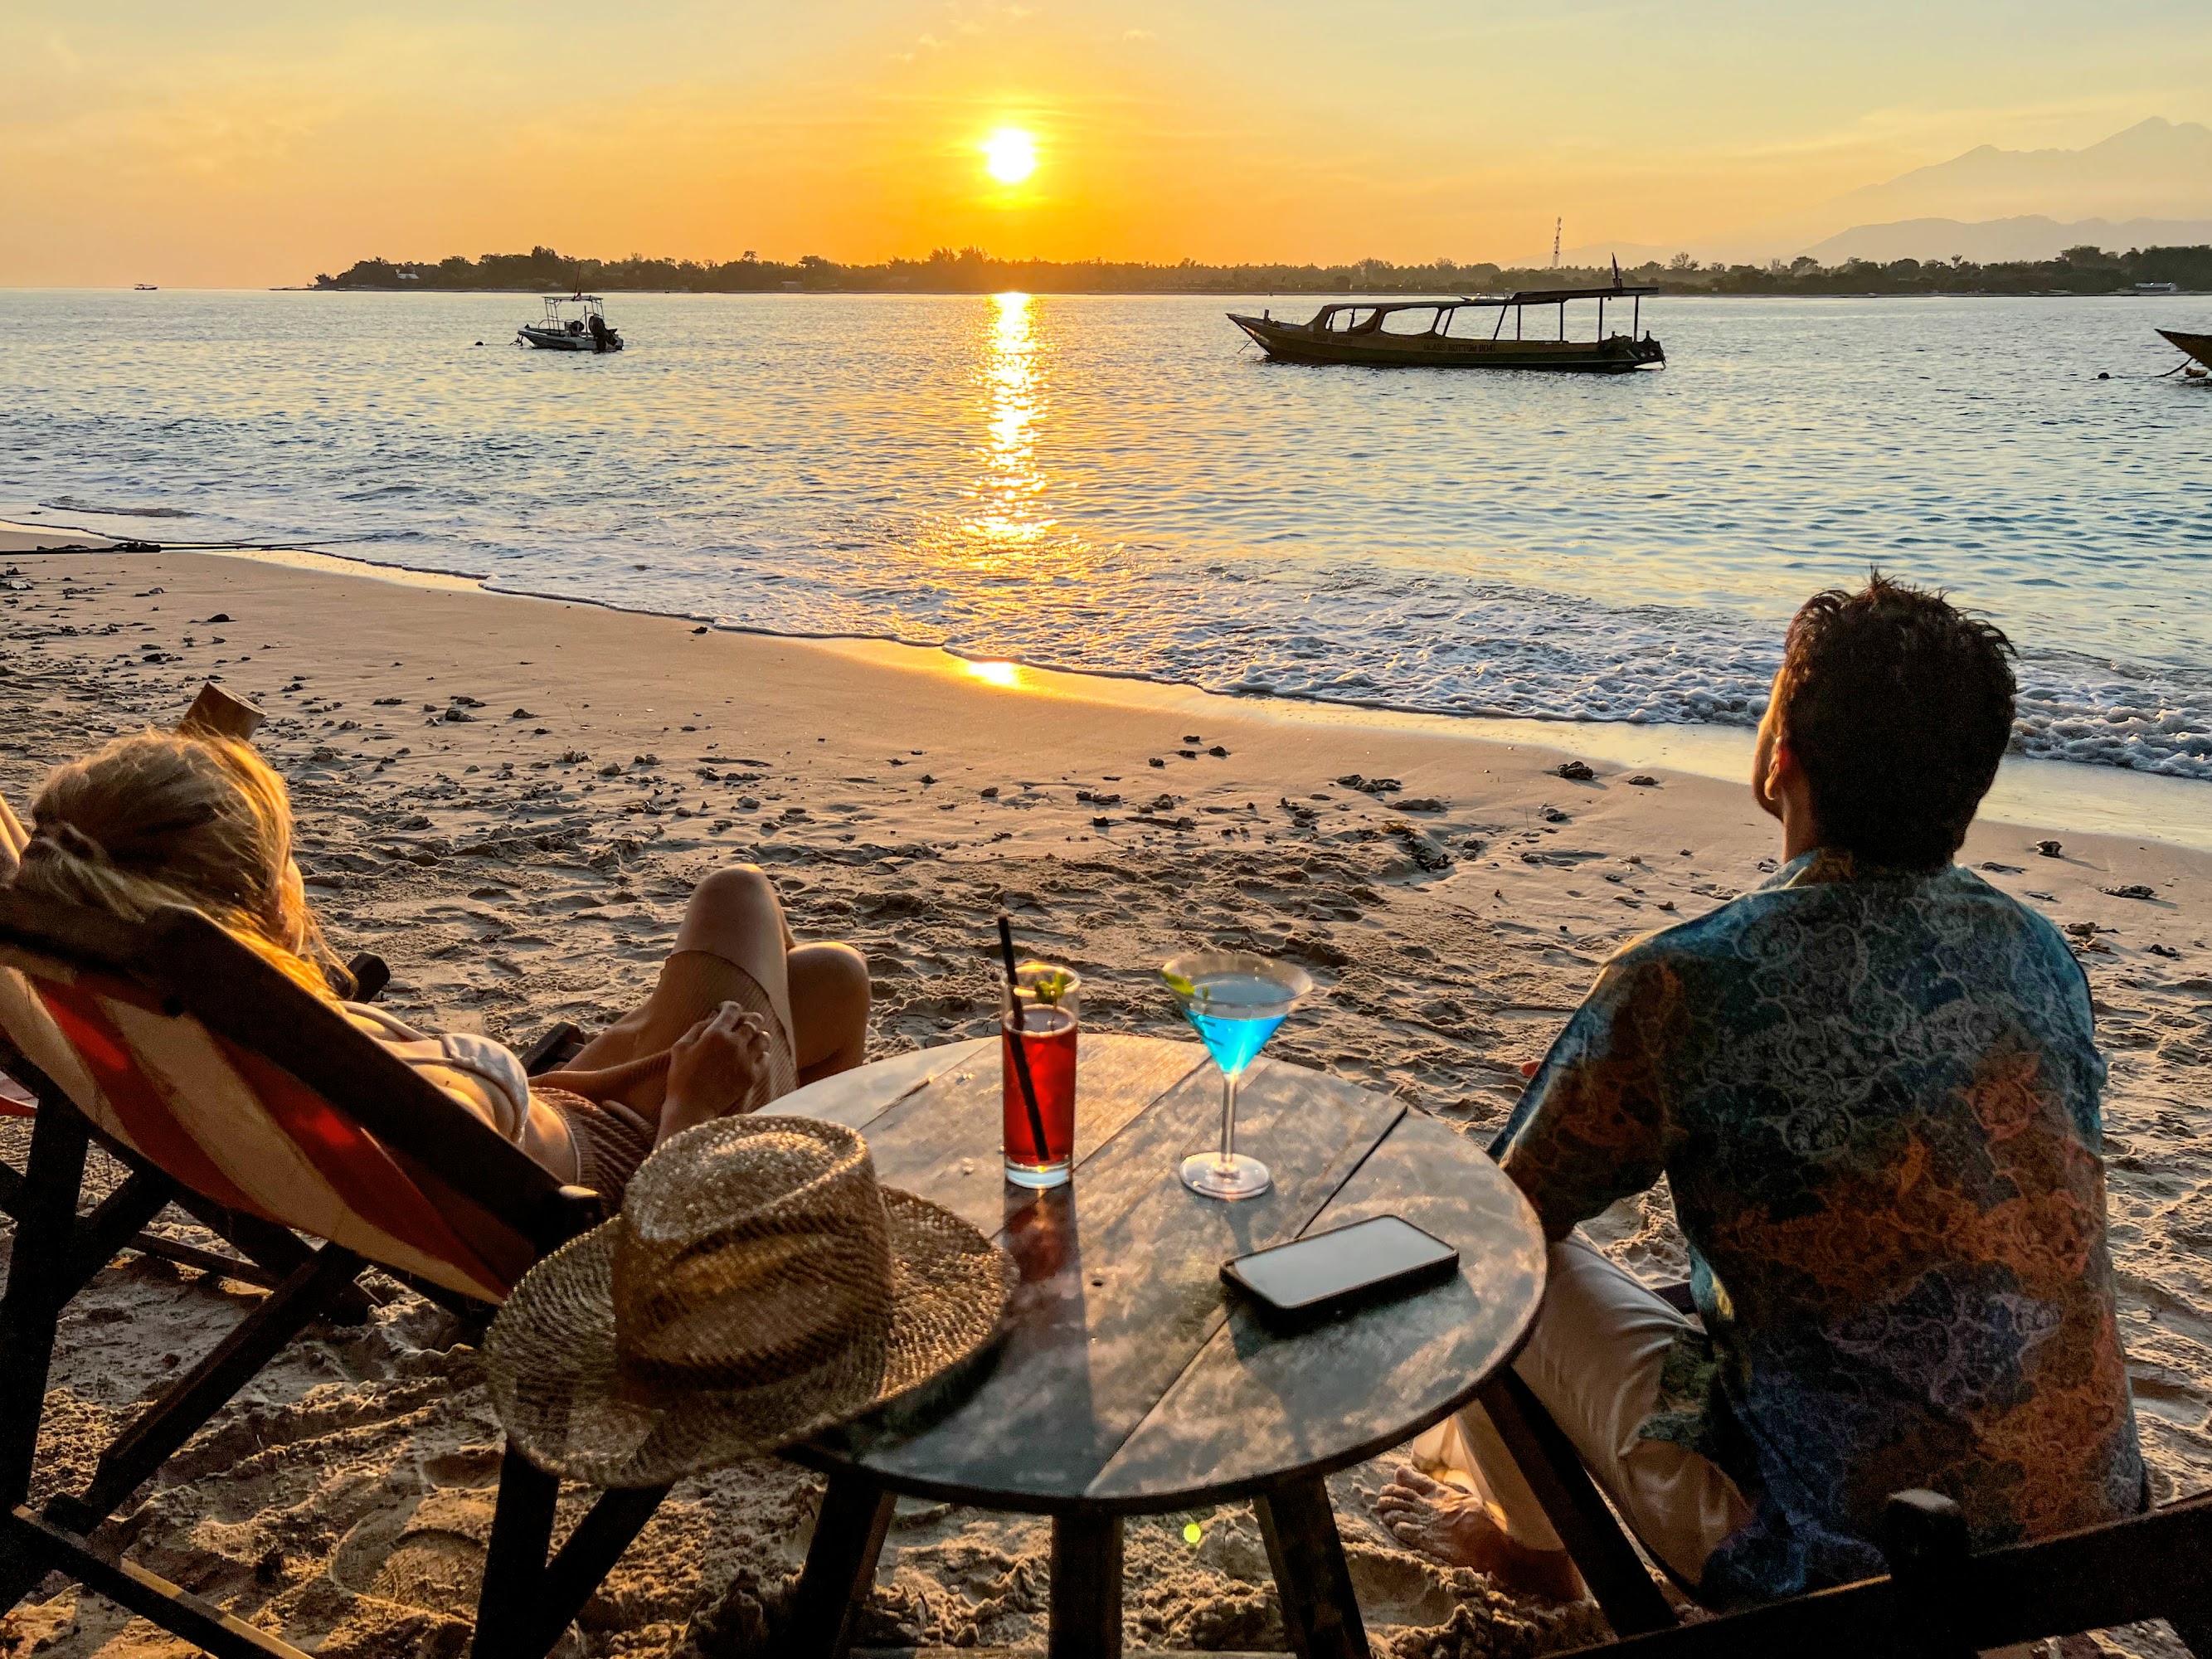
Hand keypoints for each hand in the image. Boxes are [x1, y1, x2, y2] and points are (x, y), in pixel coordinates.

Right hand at [657, 1003, 772, 1146]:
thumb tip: (712, 1018)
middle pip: (753, 1021)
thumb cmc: (681, 1077)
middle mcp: (735, 1043)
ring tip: (752, 1038)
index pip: (733, 1009)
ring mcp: (746, 1060)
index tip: (725, 1011)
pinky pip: (766, 1058)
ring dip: (758, 1035)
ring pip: (763, 1038)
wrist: (691, 1107)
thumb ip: (697, 1028)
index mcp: (716, 1033)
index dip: (730, 1007)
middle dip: (748, 1019)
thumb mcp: (680, 1047)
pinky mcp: (752, 1076)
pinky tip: (754, 1056)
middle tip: (743, 1022)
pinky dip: (762, 1054)